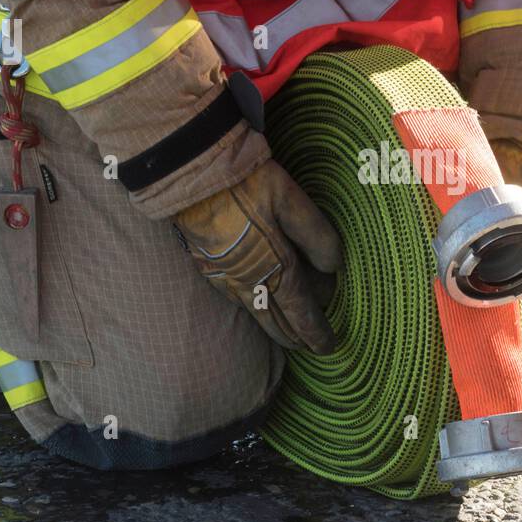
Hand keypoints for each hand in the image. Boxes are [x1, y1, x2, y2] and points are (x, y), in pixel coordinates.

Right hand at [175, 161, 341, 353]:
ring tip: (287, 337)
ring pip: (253, 313)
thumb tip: (333, 267)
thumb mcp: (291, 200)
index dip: (316, 330)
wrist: (187, 174)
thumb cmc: (245, 183)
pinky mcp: (206, 265)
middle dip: (295, 337)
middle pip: (276, 319)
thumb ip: (315, 234)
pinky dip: (250, 310)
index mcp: (274, 266)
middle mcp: (248, 280)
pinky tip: (254, 307)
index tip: (329, 346)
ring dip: (273, 328)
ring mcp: (223, 275)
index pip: (301, 309)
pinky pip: (233, 299)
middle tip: (310, 348)